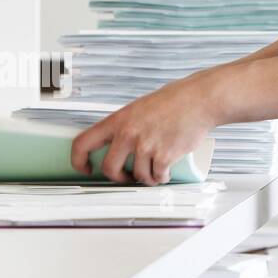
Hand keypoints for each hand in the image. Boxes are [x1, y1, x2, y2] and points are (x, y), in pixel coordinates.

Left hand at [70, 73, 218, 185]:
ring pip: (138, 175)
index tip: (85, 168)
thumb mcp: (139, 109)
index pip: (83, 143)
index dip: (78, 160)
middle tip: (127, 176)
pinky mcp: (163, 156)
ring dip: (146, 177)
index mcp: (118, 120)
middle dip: (118, 177)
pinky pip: (157, 177)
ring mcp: (145, 146)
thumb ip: (125, 126)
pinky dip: (162, 177)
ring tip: (155, 168)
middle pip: (109, 169)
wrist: (199, 100)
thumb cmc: (173, 102)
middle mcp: (128, 134)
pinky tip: (165, 170)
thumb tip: (115, 145)